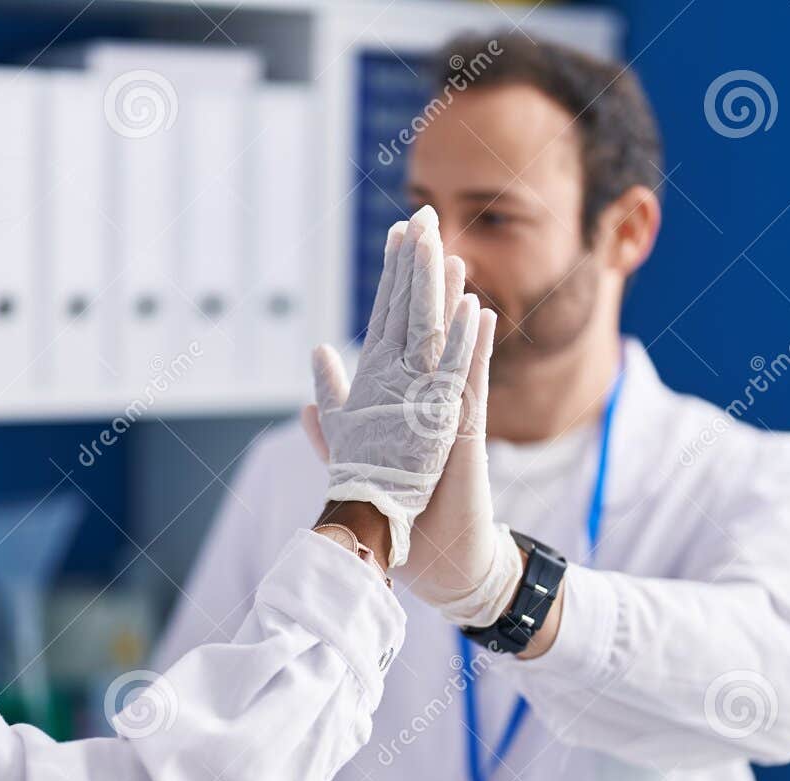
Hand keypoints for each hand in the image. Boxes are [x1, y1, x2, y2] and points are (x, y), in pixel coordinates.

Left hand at [304, 250, 516, 626]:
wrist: (435, 552)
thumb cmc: (402, 505)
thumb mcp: (355, 458)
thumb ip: (334, 424)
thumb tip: (309, 398)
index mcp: (397, 393)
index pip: (394, 325)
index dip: (393, 282)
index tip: (393, 238)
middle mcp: (425, 392)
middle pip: (424, 319)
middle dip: (422, 271)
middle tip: (425, 219)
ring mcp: (446, 409)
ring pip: (450, 342)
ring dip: (450, 299)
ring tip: (451, 253)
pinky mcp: (462, 433)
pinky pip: (470, 383)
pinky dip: (473, 350)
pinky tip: (480, 314)